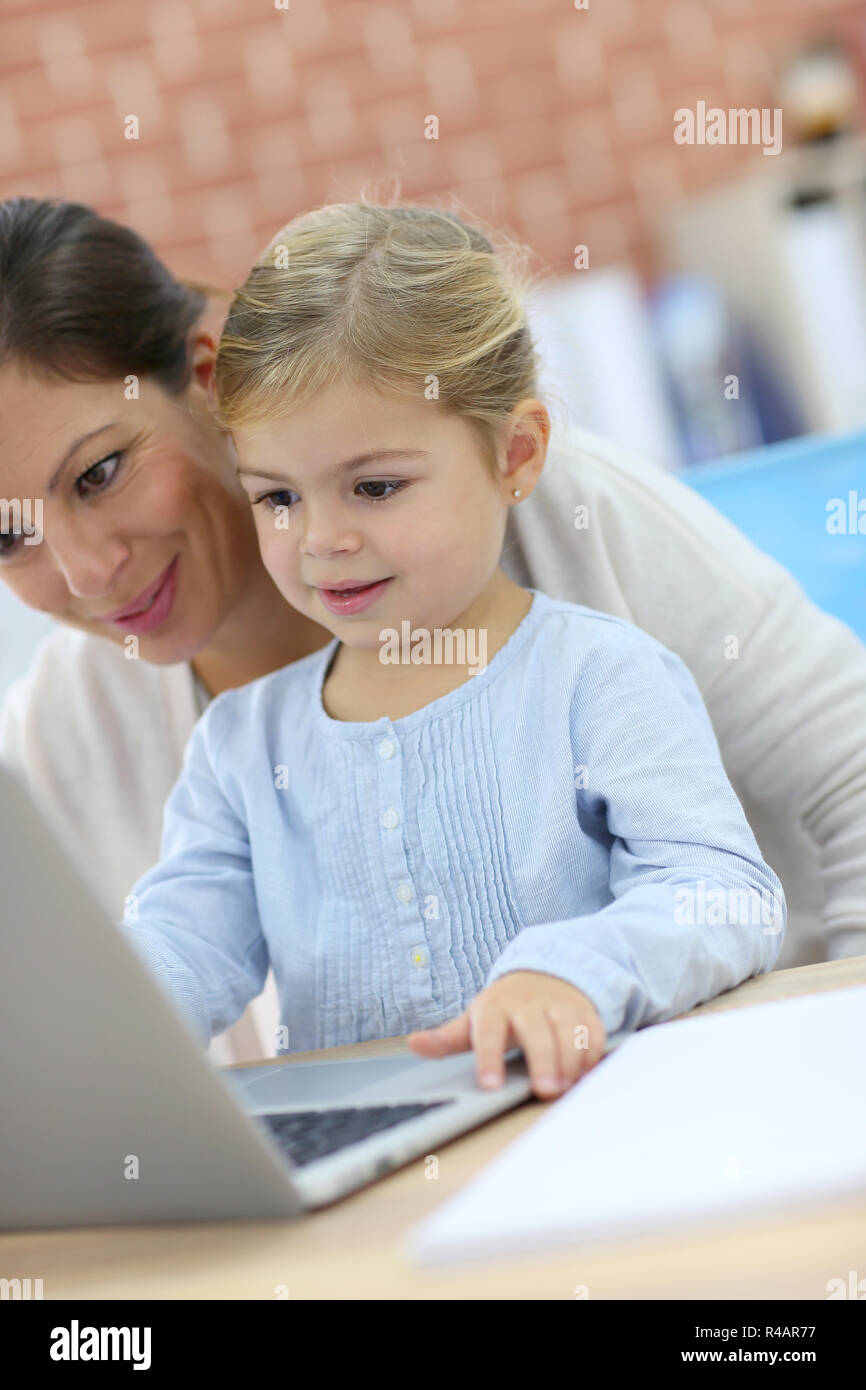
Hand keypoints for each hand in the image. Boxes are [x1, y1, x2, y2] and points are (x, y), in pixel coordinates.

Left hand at [406, 970, 606, 1098]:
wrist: (543, 975)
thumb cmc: (503, 1009)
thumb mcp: (473, 1020)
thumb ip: (447, 1038)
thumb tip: (414, 1044)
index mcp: (495, 1008)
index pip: (489, 1032)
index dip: (488, 1058)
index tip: (490, 1085)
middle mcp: (529, 1005)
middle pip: (536, 1032)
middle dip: (543, 1061)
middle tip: (545, 1090)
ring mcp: (559, 1006)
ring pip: (570, 1031)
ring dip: (571, 1060)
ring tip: (567, 1087)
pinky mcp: (585, 1013)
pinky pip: (594, 1033)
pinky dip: (592, 1055)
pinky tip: (585, 1075)